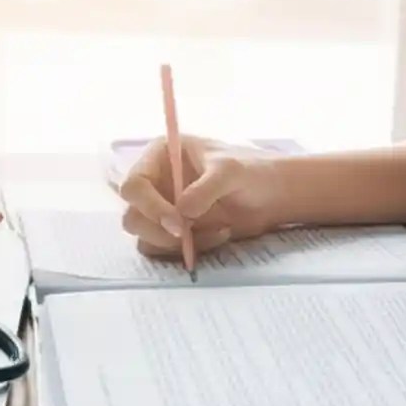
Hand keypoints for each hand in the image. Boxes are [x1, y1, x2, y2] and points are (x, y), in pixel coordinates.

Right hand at [118, 136, 285, 257]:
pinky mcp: (174, 232)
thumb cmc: (251, 170)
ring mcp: (162, 209)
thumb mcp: (230, 171)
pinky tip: (218, 236)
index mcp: (159, 156)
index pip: (134, 185)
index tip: (178, 223)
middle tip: (188, 236)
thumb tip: (181, 214)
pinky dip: (190, 250)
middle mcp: (155, 182)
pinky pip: (166, 250)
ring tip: (216, 232)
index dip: (150, 207)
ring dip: (176, 244)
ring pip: (146, 237)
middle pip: (133, 216)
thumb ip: (205, 189)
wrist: (273, 194)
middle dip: (158, 231)